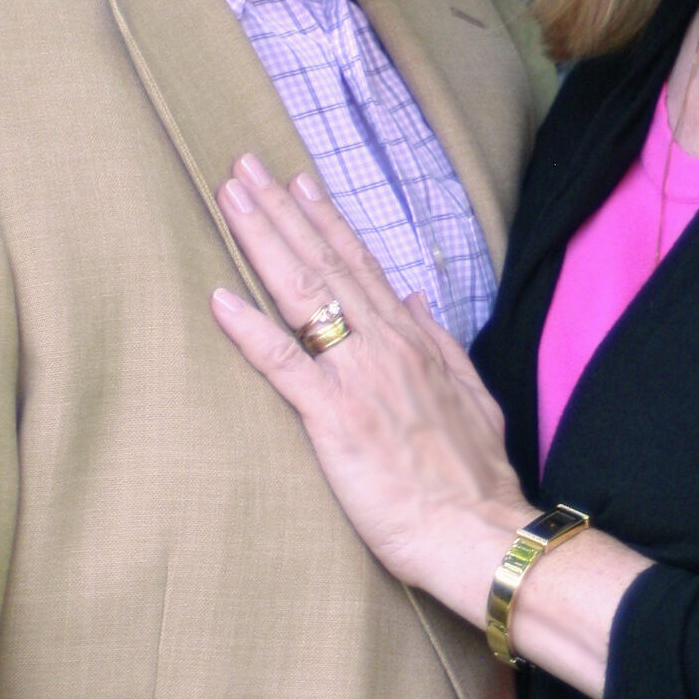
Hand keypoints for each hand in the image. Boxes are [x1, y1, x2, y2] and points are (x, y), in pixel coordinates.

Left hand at [210, 155, 532, 627]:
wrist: (480, 532)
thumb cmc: (475, 477)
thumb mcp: (471, 394)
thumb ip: (439, 340)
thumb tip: (412, 295)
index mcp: (412, 340)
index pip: (360, 265)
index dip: (324, 220)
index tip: (297, 181)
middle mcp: (384, 344)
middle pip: (323, 263)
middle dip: (280, 211)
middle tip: (243, 166)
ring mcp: (358, 378)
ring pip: (302, 294)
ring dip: (263, 241)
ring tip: (231, 198)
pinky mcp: (335, 419)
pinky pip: (284, 366)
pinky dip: (249, 330)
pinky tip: (218, 298)